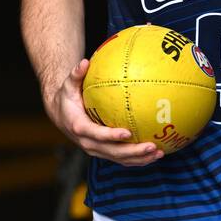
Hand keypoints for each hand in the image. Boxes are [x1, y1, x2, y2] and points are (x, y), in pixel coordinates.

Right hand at [46, 58, 162, 165]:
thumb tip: (84, 62)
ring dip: (140, 159)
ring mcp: (96, 150)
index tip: (128, 133)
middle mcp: (88, 143)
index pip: (97, 134)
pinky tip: (155, 153)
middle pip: (113, 152)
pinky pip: (122, 158)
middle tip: (152, 146)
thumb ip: (76, 74)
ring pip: (119, 159)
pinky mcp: (103, 152)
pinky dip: (138, 158)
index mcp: (80, 128)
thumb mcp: (68, 85)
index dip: (112, 136)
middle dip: (133, 152)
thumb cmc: (67, 97)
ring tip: (159, 153)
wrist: (61, 115)